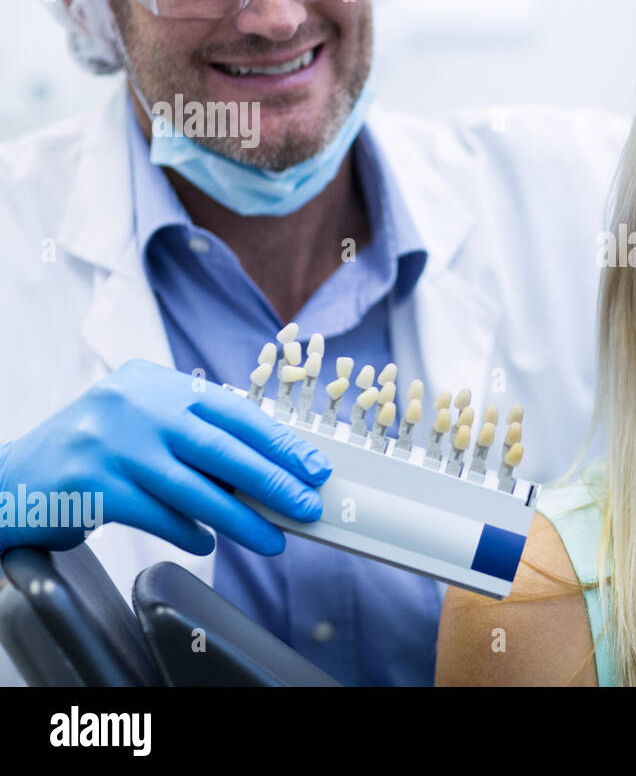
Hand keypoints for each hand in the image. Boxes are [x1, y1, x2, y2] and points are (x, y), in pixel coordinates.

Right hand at [0, 358, 330, 556]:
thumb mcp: (142, 421)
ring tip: (272, 539)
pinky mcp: (89, 486)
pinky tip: (208, 543)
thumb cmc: (96, 451)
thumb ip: (195, 432)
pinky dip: (188, 532)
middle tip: (307, 505)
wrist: (11, 479)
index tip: (315, 466)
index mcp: (155, 382)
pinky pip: (155, 516)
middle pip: (220, 449)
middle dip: (272, 480)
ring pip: (193, 489)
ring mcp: (108, 445)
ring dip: (240, 519)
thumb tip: (272, 465)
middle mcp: (132, 406)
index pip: (233, 410)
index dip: (279, 441)